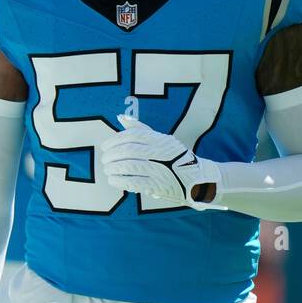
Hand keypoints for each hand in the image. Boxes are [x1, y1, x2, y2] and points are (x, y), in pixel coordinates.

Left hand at [100, 114, 221, 205]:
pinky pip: (134, 182)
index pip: (132, 136)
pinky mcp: (158, 186)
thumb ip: (140, 129)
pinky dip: (120, 181)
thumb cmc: (175, 158)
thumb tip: (121, 117)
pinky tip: (113, 180)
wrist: (197, 180)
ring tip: (107, 170)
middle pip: (128, 151)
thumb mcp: (162, 140)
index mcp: (159, 140)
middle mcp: (159, 153)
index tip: (105, 147)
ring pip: (129, 166)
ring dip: (114, 168)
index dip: (114, 140)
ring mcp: (159, 169)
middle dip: (112, 155)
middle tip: (104, 160)